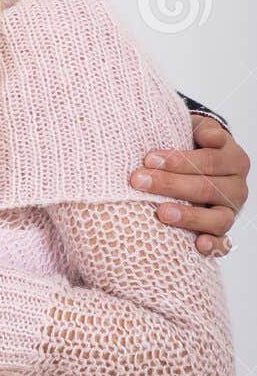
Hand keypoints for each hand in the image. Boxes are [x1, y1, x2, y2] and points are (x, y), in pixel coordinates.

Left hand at [130, 117, 248, 255]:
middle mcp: (237, 187)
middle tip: (139, 181)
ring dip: (189, 216)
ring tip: (161, 213)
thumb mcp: (196, 129)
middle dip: (170, 184)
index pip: (209, 160)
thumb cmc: (191, 145)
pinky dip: (213, 246)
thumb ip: (203, 129)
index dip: (179, 160)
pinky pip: (223, 243)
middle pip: (206, 187)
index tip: (149, 158)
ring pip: (217, 218)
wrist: (197, 165)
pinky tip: (197, 245)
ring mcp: (231, 211)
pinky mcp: (222, 232)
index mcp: (234, 158)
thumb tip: (210, 137)